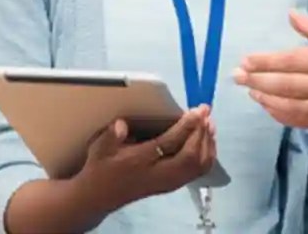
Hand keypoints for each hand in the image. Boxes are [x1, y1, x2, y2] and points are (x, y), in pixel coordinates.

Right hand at [74, 106, 216, 212]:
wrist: (99, 196)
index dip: (186, 126)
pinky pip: (198, 172)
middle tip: (205, 112)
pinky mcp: (173, 185)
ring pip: (198, 166)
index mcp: (140, 163)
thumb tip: (122, 124)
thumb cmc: (101, 168)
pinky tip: (207, 141)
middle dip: (201, 133)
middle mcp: (158, 175)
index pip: (169, 144)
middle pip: (190, 157)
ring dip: (207, 143)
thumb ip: (111, 136)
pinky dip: (207, 155)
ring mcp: (168, 183)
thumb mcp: (99, 149)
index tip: (197, 110)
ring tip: (209, 123)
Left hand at [233, 10, 307, 134]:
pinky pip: (299, 121)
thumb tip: (291, 14)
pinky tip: (269, 107)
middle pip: (285, 85)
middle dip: (257, 80)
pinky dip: (280, 115)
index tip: (246, 60)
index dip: (265, 62)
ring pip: (289, 107)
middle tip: (236, 76)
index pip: (291, 61)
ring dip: (265, 99)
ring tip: (251, 91)